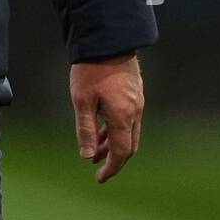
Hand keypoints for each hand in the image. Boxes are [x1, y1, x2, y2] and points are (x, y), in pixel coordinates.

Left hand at [69, 52, 143, 183]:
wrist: (107, 40)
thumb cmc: (91, 70)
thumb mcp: (82, 101)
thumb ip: (86, 130)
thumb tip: (87, 156)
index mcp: (123, 117)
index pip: (121, 152)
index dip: (111, 168)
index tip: (100, 178)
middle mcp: (135, 112)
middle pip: (128, 145)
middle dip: (113, 158)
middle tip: (96, 165)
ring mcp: (136, 101)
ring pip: (128, 132)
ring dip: (113, 143)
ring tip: (95, 148)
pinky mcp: (134, 92)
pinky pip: (128, 119)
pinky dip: (116, 128)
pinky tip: (102, 126)